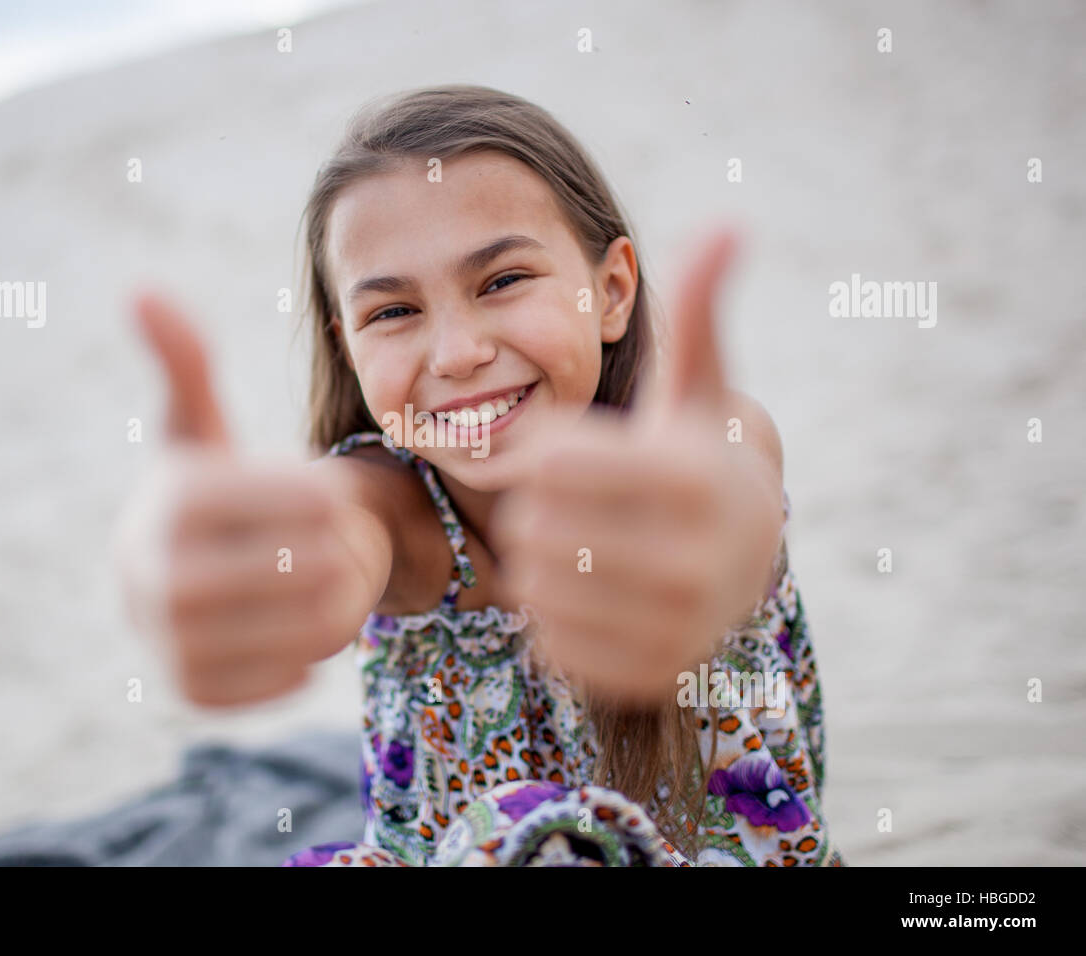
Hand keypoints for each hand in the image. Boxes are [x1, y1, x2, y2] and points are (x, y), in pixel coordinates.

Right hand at [112, 293, 357, 706]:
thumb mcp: (195, 426)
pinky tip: (301, 636)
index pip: (299, 499)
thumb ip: (185, 363)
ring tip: (331, 587)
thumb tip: (140, 288)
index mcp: (175, 500)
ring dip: (334, 612)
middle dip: (339, 556)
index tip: (333, 498)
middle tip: (342, 549)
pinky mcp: (190, 690)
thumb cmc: (200, 492)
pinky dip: (303, 663)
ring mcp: (170, 640)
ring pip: (302, 633)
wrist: (161, 577)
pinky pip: (278, 683)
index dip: (329, 498)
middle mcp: (157, 576)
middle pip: (307, 569)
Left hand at [489, 229, 781, 705]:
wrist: (738, 562)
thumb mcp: (695, 387)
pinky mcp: (649, 675)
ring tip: (574, 541)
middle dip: (537, 506)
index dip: (540, 449)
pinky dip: (549, 613)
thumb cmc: (693, 458)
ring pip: (534, 586)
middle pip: (534, 525)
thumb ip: (699, 308)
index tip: (561, 448)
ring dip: (536, 558)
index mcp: (697, 478)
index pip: (549, 460)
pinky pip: (548, 642)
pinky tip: (584, 588)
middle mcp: (699, 561)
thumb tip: (731, 220)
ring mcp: (676, 628)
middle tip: (567, 502)